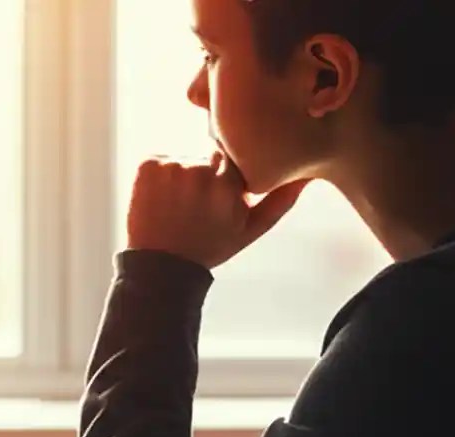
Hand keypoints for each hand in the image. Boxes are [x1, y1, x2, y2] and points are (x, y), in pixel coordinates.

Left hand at [127, 151, 310, 269]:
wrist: (160, 265)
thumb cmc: (209, 247)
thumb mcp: (250, 229)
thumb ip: (280, 201)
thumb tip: (307, 177)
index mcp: (228, 181)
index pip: (236, 156)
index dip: (227, 174)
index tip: (218, 193)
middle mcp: (200, 168)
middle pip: (209, 153)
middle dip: (206, 172)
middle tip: (195, 202)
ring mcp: (171, 165)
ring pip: (184, 156)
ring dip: (182, 173)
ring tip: (177, 204)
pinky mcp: (147, 165)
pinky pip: (158, 159)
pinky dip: (159, 174)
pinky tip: (160, 199)